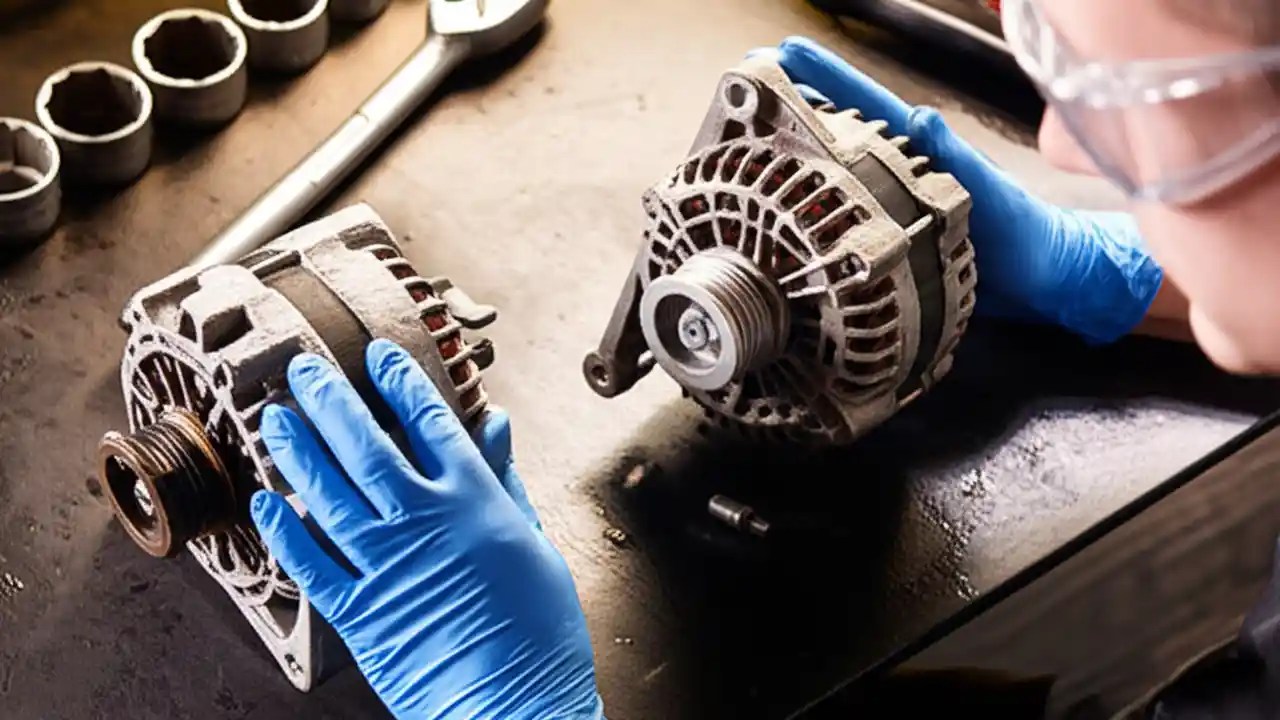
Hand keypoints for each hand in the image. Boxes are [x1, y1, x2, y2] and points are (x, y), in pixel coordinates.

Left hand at [249, 340, 602, 719]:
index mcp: (475, 501)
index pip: (430, 422)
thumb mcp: (533, 541)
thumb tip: (496, 428)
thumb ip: (506, 479)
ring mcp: (387, 564)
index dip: (400, 381)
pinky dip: (284, 532)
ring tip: (276, 420)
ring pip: (329, 492)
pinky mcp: (359, 611)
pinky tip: (266, 504)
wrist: (516, 703)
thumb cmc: (536, 632)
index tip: (379, 357)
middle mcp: (426, 521)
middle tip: (303, 371)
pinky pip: (310, 563)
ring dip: (297, 451)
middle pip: (366, 444)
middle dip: (330, 400)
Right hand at [754, 37, 1164, 344]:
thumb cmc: (1021, 234)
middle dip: (795, 109)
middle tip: (749, 94)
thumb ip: (955, 157)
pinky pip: (842, 213)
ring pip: (834, 172)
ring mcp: (893, 203)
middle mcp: (900, 174)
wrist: (1039, 280)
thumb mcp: (989, 193)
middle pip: (837, 131)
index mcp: (920, 151)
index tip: (787, 55)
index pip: (865, 104)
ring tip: (752, 144)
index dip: (827, 77)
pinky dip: (812, 203)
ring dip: (795, 156)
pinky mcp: (891, 236)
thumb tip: (921, 118)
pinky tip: (787, 208)